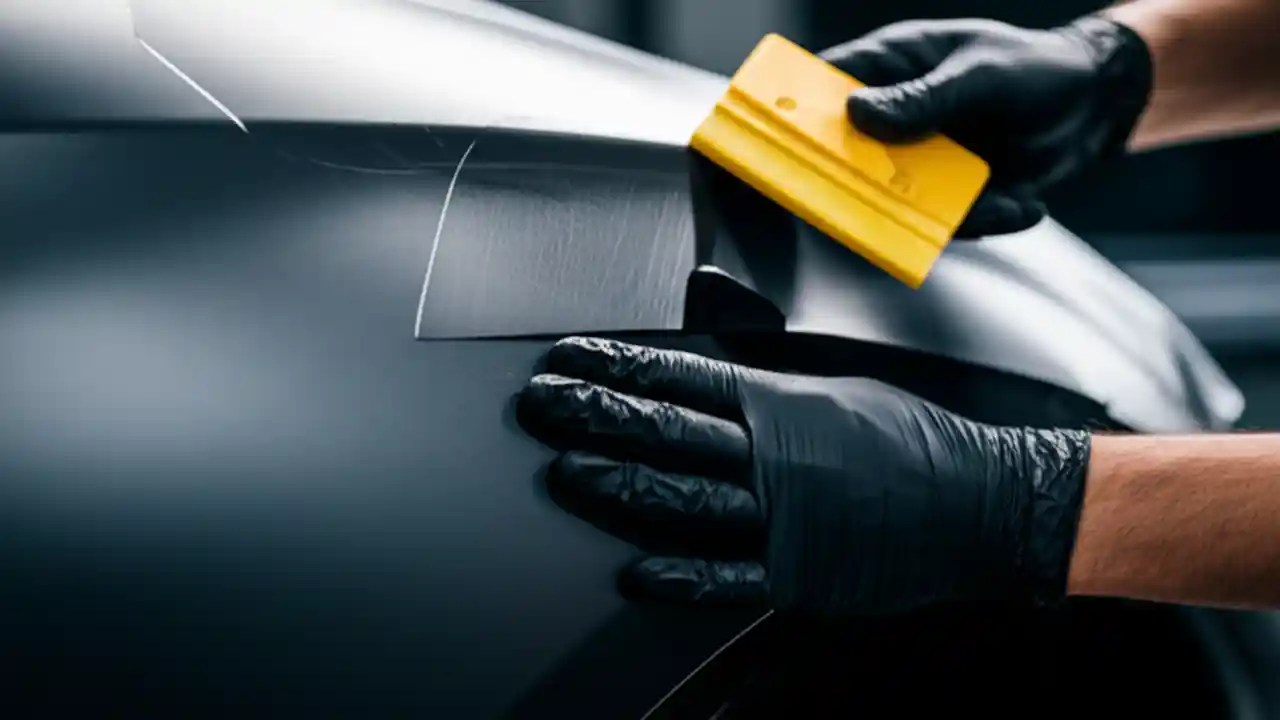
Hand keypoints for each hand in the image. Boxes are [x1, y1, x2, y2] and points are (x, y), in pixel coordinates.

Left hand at [517, 337, 1091, 616]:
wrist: (979, 504)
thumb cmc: (909, 440)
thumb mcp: (837, 380)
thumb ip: (764, 362)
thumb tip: (709, 314)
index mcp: (781, 402)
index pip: (682, 376)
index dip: (619, 367)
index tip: (569, 359)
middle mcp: (774, 456)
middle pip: (669, 431)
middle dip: (598, 416)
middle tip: (543, 406)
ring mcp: (783, 517)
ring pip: (686, 499)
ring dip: (620, 487)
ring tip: (567, 473)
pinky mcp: (797, 573)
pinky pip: (728, 577)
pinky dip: (681, 576)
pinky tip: (636, 572)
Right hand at [821, 16, 1152, 237]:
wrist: (1094, 103)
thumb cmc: (1035, 68)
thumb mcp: (982, 74)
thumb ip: (924, 96)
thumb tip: (859, 113)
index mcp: (891, 68)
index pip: (825, 87)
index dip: (793, 113)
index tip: (774, 142)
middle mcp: (894, 120)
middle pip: (845, 160)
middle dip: (857, 189)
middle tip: (882, 200)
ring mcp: (919, 162)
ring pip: (893, 203)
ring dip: (940, 214)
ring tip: (999, 198)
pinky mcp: (948, 197)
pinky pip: (944, 224)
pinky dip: (987, 220)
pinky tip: (1025, 203)